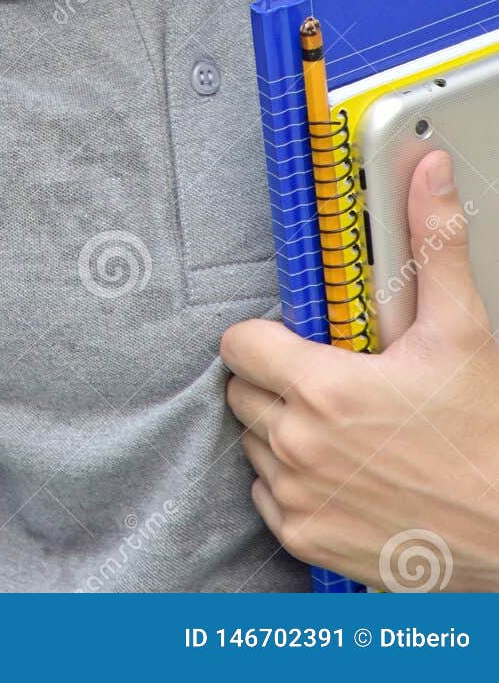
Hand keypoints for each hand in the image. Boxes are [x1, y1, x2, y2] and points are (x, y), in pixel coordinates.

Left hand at [221, 149, 498, 589]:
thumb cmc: (487, 439)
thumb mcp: (462, 331)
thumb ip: (434, 244)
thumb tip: (429, 172)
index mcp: (323, 387)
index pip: (238, 344)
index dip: (264, 334)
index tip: (295, 338)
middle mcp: (298, 445)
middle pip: (242, 392)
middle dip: (275, 380)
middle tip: (329, 380)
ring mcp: (298, 497)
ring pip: (253, 444)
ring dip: (282, 431)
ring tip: (342, 427)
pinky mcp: (306, 540)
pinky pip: (266, 497)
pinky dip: (293, 484)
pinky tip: (342, 472)